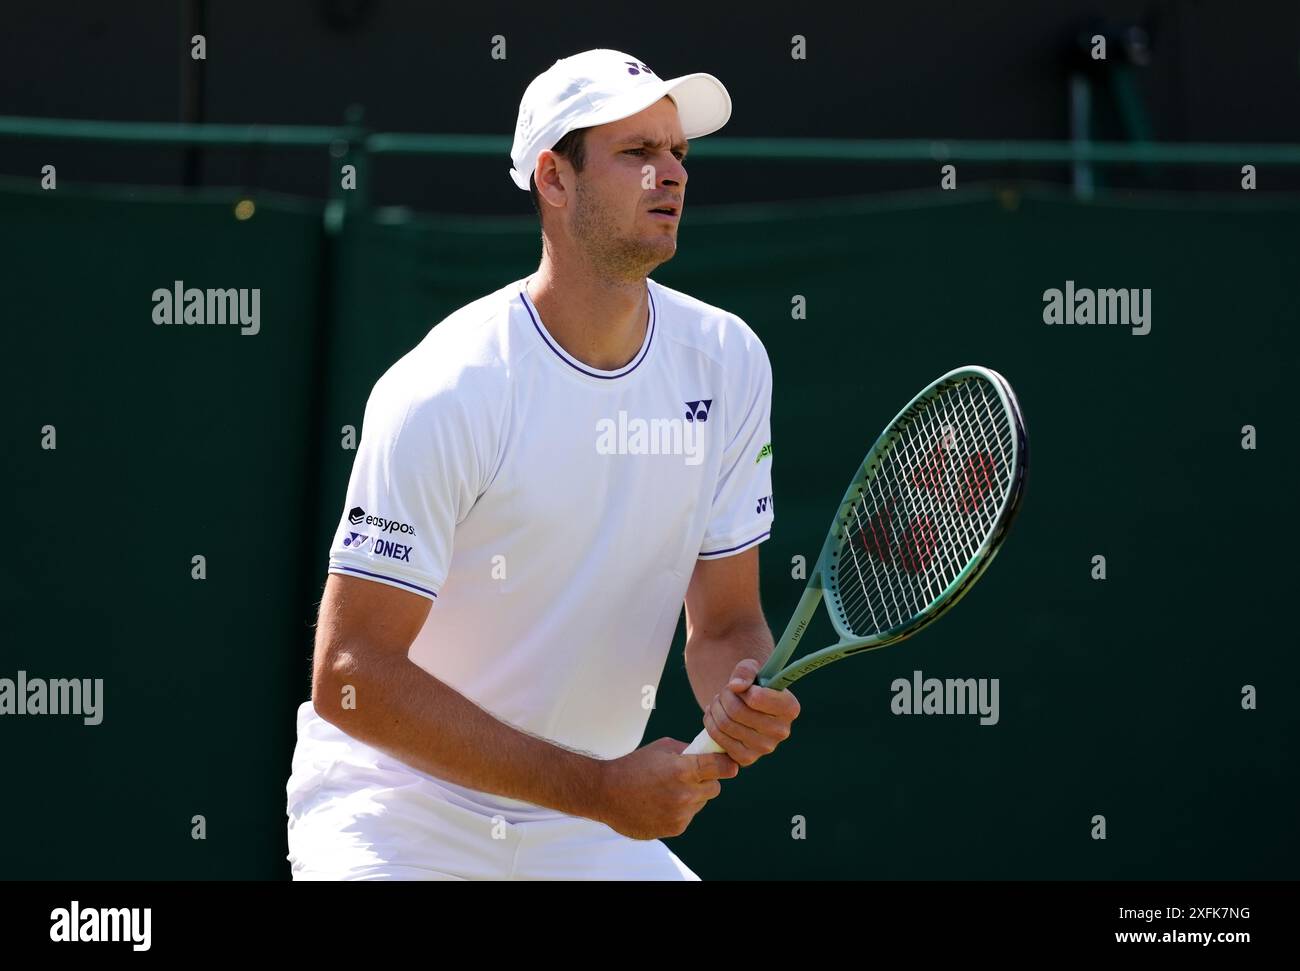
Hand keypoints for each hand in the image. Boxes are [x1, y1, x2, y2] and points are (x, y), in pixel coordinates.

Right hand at [595, 737, 738, 839]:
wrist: (606, 793)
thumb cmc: (633, 765)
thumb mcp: (661, 748)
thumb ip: (687, 751)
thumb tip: (707, 754)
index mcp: (682, 770)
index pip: (720, 768)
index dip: (727, 765)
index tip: (730, 766)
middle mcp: (684, 794)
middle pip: (715, 788)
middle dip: (706, 781)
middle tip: (688, 777)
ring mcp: (680, 814)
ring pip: (700, 803)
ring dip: (692, 797)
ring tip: (667, 790)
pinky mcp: (674, 828)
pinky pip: (688, 816)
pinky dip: (680, 810)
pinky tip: (661, 803)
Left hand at [701, 658, 799, 766]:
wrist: (746, 705)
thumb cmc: (752, 684)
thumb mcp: (751, 668)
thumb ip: (745, 671)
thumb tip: (735, 686)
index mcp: (790, 707)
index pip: (756, 698)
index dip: (742, 689)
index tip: (740, 686)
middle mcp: (782, 731)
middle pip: (737, 712)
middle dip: (724, 697)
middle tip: (724, 692)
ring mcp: (765, 748)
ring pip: (726, 725)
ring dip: (715, 708)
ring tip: (718, 701)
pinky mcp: (747, 758)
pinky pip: (720, 740)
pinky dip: (711, 724)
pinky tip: (714, 715)